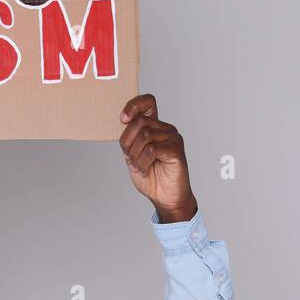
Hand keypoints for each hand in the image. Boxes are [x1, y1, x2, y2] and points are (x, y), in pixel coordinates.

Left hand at [118, 94, 196, 222]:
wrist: (165, 197)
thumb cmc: (151, 177)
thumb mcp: (133, 155)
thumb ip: (130, 139)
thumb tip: (126, 121)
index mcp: (154, 127)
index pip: (147, 102)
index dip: (133, 105)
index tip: (123, 119)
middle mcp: (165, 129)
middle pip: (139, 122)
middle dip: (128, 142)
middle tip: (130, 159)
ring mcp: (172, 138)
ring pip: (145, 135)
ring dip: (135, 155)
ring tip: (139, 167)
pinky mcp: (176, 150)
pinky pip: (152, 149)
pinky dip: (143, 162)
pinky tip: (145, 170)